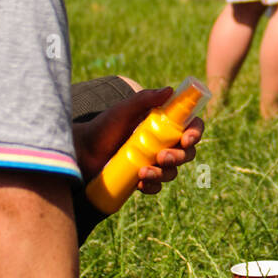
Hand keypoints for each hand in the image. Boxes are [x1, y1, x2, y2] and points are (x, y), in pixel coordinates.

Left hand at [72, 87, 202, 193]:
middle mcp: (162, 143)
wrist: (82, 152)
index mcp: (163, 124)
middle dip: (179, 157)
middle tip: (162, 157)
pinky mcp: (143, 179)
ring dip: (163, 173)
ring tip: (143, 173)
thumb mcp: (123, 110)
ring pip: (173, 171)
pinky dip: (152, 186)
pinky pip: (157, 187)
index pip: (190, 127)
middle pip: (187, 152)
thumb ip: (144, 99)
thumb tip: (169, 90)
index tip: (187, 138)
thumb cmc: (103, 127)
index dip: (195, 133)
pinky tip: (140, 184)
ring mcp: (153, 162)